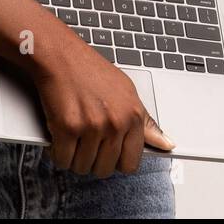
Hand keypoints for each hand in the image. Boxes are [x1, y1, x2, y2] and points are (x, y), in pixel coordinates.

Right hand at [26, 32, 175, 176]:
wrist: (60, 55)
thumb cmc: (89, 70)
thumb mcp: (126, 91)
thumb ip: (146, 122)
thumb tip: (166, 144)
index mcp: (133, 116)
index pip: (130, 162)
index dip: (115, 161)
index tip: (107, 154)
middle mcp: (116, 123)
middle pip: (105, 169)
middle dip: (92, 161)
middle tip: (85, 143)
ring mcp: (92, 126)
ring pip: (82, 166)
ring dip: (73, 158)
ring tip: (72, 137)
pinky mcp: (68, 127)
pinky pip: (63, 160)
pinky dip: (57, 153)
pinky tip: (59, 139)